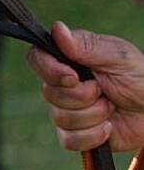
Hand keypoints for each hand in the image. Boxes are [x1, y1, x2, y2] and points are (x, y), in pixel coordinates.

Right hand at [25, 22, 143, 153]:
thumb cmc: (139, 77)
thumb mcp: (118, 57)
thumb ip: (86, 45)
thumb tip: (57, 29)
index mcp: (67, 59)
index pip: (36, 58)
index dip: (50, 70)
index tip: (73, 76)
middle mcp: (62, 84)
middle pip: (49, 93)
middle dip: (82, 96)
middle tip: (104, 90)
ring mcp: (67, 110)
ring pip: (60, 117)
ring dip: (93, 115)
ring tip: (111, 107)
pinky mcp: (77, 133)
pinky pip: (69, 140)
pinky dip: (92, 136)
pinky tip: (108, 127)